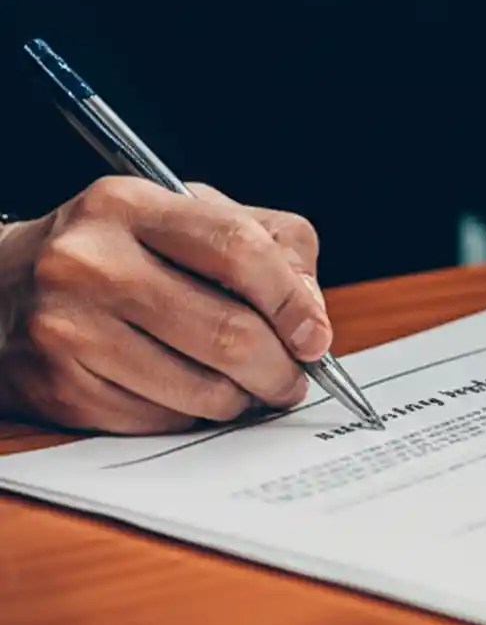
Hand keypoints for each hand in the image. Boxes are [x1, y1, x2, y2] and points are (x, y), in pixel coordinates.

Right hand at [0, 176, 330, 433]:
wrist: (1, 290)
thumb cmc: (120, 253)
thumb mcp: (187, 218)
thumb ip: (269, 245)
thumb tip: (311, 315)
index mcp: (128, 205)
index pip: (238, 250)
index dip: (292, 301)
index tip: (315, 336)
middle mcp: (89, 261)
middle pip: (229, 332)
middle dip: (280, 368)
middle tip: (292, 379)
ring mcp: (67, 327)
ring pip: (204, 388)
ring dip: (242, 398)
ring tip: (243, 386)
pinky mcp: (59, 386)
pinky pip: (163, 419)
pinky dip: (193, 415)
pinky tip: (186, 392)